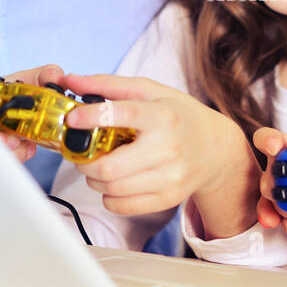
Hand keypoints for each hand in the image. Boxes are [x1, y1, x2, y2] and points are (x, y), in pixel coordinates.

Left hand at [59, 73, 260, 229]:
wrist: (216, 148)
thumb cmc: (178, 116)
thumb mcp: (149, 92)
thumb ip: (108, 85)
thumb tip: (69, 81)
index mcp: (162, 116)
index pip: (120, 115)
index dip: (89, 118)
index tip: (72, 120)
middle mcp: (168, 148)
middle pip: (109, 167)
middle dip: (84, 162)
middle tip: (81, 153)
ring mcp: (171, 177)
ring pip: (112, 188)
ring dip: (93, 179)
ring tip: (97, 167)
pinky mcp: (169, 198)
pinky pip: (122, 206)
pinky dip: (108, 196)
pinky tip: (113, 183)